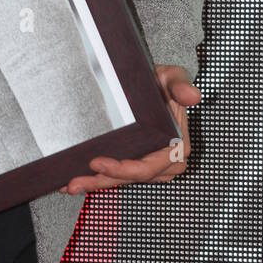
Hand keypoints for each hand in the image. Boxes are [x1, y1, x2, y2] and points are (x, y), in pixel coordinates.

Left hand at [58, 64, 199, 194]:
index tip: (98, 162)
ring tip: (70, 185)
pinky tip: (76, 179)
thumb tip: (192, 95)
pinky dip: (97, 178)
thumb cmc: (166, 83)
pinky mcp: (136, 161)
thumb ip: (181, 85)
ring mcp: (149, 164)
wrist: (155, 84)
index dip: (123, 169)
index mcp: (176, 148)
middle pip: (131, 177)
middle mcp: (164, 162)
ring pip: (122, 179)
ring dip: (96, 183)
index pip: (148, 167)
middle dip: (103, 181)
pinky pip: (118, 174)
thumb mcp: (173, 78)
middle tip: (75, 181)